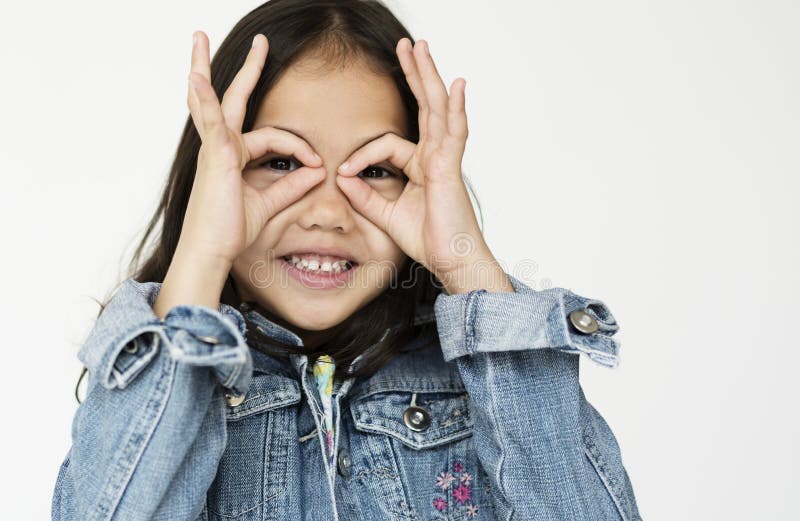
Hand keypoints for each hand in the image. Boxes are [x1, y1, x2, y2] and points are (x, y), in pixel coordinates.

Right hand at [182, 31, 324, 265]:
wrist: (212, 250)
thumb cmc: (231, 229)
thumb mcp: (270, 203)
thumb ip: (292, 185)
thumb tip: (317, 171)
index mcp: (233, 156)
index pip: (271, 137)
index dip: (298, 148)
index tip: (318, 164)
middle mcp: (221, 146)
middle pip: (231, 99)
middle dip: (244, 70)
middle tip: (257, 42)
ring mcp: (215, 148)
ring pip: (214, 99)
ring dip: (205, 67)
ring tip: (199, 37)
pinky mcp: (215, 155)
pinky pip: (211, 120)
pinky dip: (204, 98)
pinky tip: (197, 78)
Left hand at [335, 38, 506, 292]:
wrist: (450, 260)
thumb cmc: (428, 241)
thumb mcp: (386, 216)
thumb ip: (365, 197)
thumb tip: (343, 178)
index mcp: (421, 166)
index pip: (388, 144)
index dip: (362, 156)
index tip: (345, 174)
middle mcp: (435, 156)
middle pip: (424, 106)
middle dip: (414, 74)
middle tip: (408, 45)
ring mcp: (445, 158)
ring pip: (437, 108)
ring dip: (428, 76)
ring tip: (422, 47)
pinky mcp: (450, 167)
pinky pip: (454, 132)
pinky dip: (456, 107)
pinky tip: (457, 84)